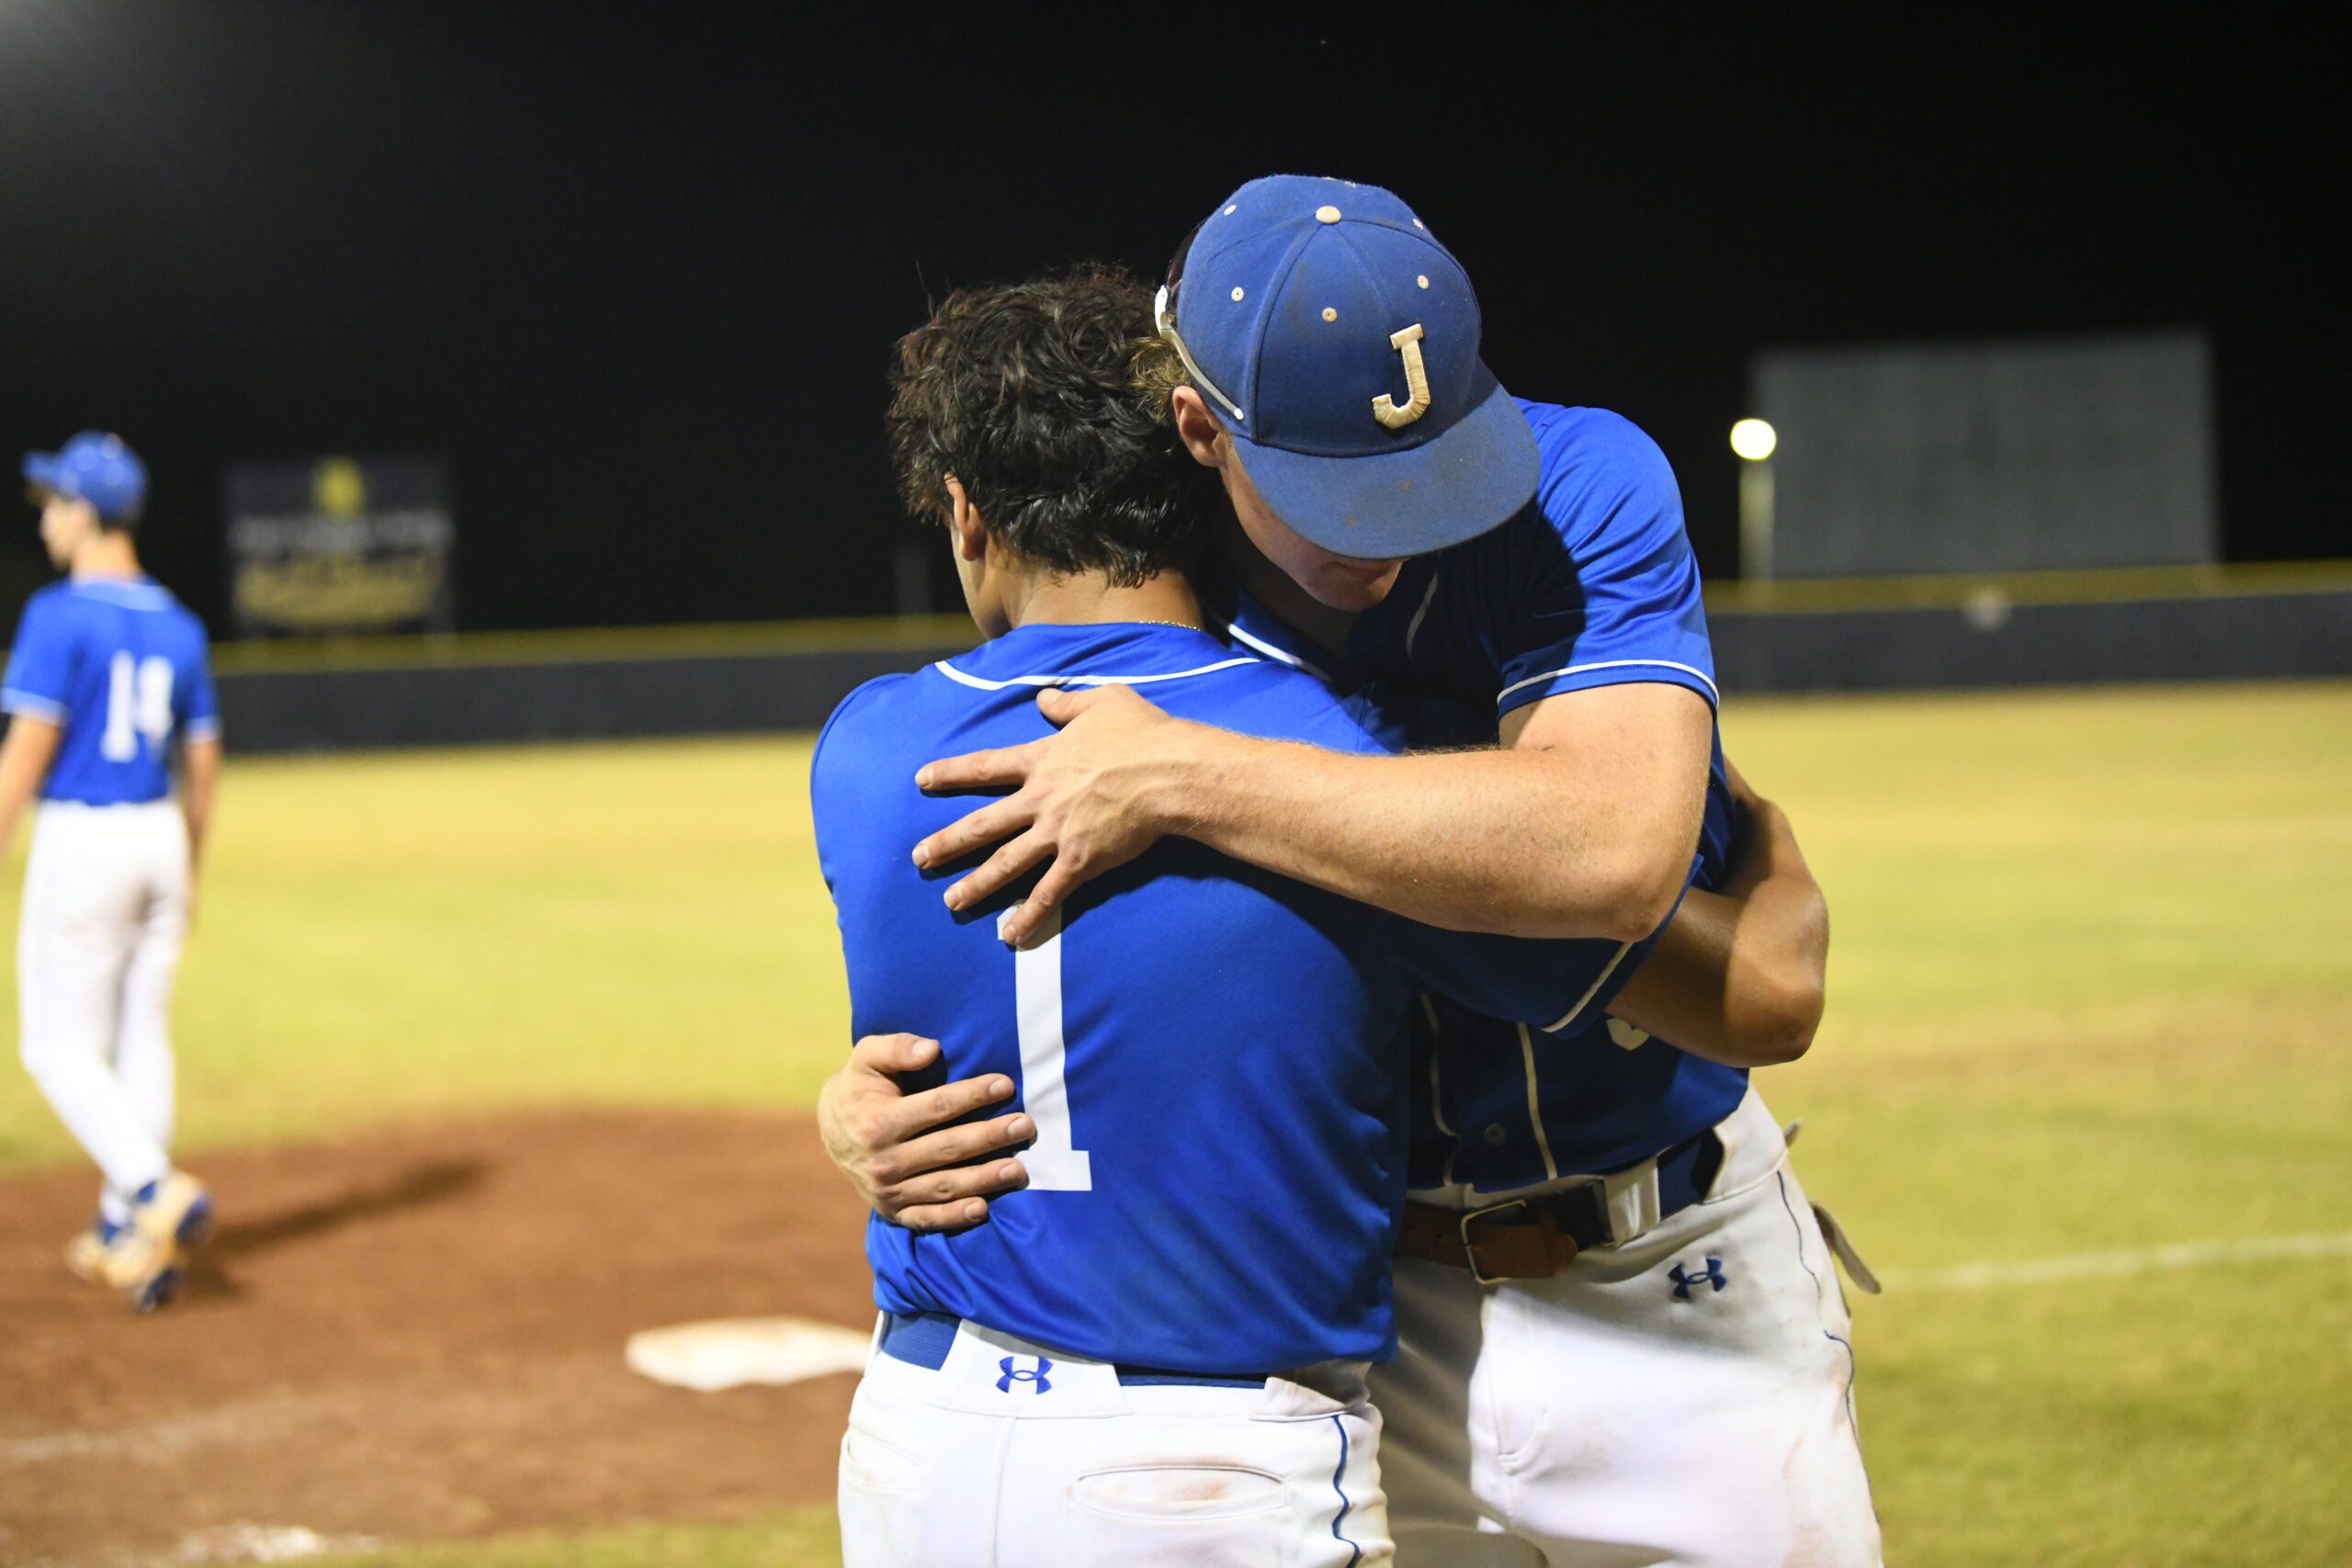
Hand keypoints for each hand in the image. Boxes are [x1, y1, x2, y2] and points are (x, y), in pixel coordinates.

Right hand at [816, 1033, 1032, 1229]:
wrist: (832, 1131)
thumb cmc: (860, 1086)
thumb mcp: (867, 1057)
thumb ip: (897, 1048)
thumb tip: (931, 1049)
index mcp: (878, 1122)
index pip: (936, 1107)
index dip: (972, 1095)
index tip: (1005, 1084)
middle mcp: (883, 1162)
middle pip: (948, 1148)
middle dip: (990, 1137)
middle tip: (1025, 1126)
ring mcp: (888, 1191)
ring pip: (944, 1186)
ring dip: (984, 1179)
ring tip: (1019, 1169)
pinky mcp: (893, 1212)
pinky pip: (928, 1218)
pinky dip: (955, 1217)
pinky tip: (984, 1208)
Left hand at [913, 685, 1193, 947]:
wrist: (1170, 773)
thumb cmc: (1143, 734)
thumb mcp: (1104, 701)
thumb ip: (1068, 703)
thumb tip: (1044, 697)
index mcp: (1042, 760)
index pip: (985, 767)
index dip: (951, 773)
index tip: (922, 780)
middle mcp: (1040, 800)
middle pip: (984, 824)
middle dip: (948, 842)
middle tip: (920, 856)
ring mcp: (1057, 834)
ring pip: (1006, 864)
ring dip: (976, 885)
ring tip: (951, 901)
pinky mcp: (1080, 862)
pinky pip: (1048, 894)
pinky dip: (1027, 916)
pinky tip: (1009, 935)